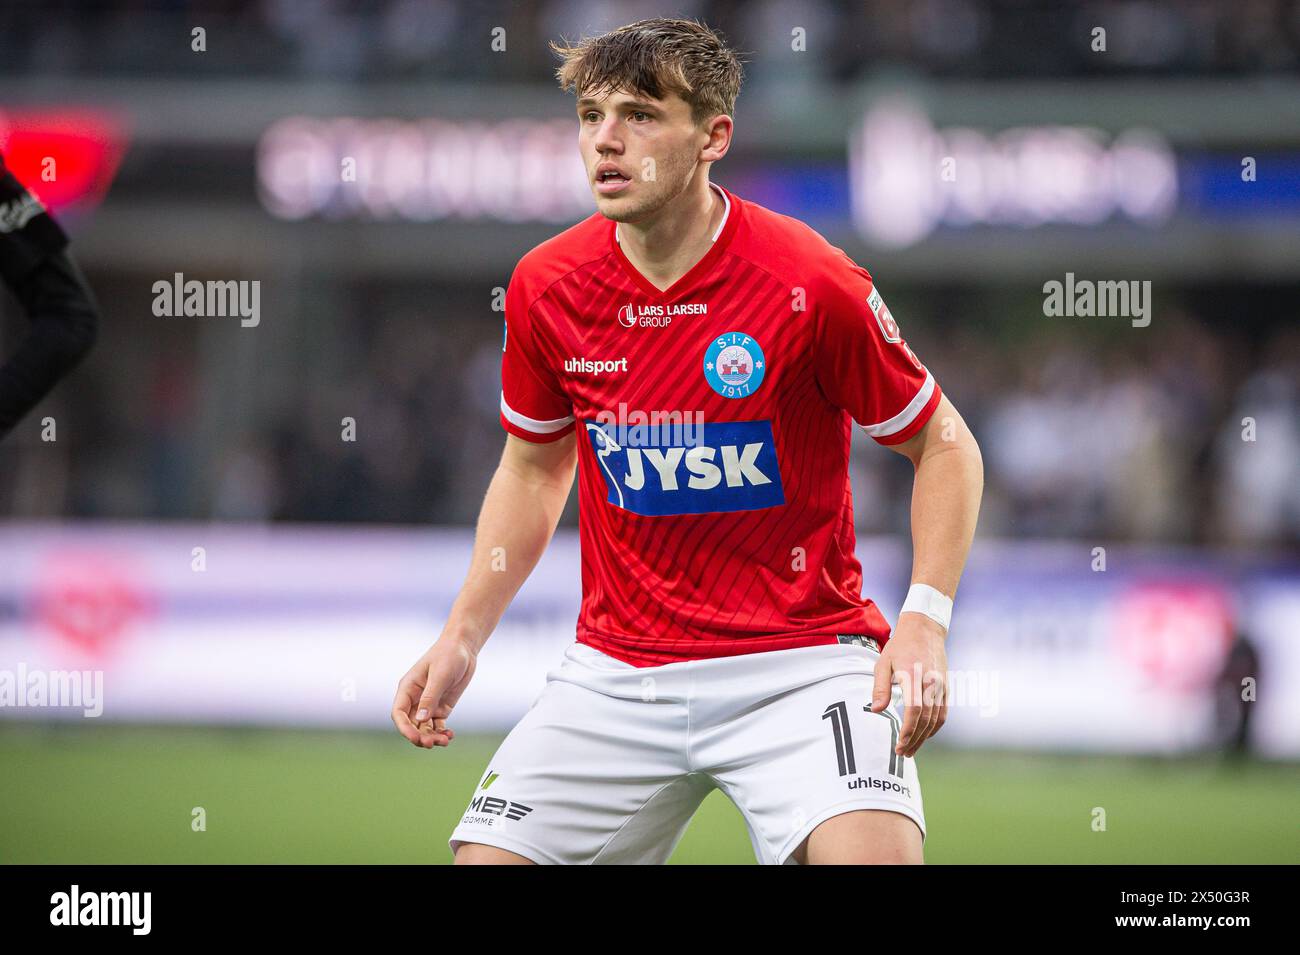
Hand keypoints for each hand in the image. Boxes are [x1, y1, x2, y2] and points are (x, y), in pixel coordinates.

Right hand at [391, 636, 477, 748]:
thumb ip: (430, 697)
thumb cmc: (448, 655)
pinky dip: (441, 733)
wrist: (464, 648)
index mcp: (408, 688)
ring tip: (445, 741)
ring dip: (432, 737)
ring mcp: (428, 704)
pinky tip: (449, 736)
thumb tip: (421, 720)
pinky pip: (437, 725)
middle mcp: (415, 699)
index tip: (416, 738)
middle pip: (411, 725)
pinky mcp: (441, 707)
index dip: (404, 728)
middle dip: (420, 736)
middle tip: (433, 743)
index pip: (399, 713)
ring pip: (424, 728)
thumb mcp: (440, 675)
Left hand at [869, 613, 947, 756]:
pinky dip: (935, 728)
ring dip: (924, 737)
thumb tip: (877, 710)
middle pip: (926, 719)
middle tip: (902, 753)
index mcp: (914, 677)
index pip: (914, 710)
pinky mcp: (945, 688)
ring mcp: (940, 686)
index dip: (908, 730)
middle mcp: (931, 684)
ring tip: (911, 749)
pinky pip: (943, 713)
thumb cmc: (899, 646)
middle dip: (914, 739)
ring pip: (936, 719)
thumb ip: (880, 687)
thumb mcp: (883, 663)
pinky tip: (924, 736)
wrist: (925, 629)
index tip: (898, 744)